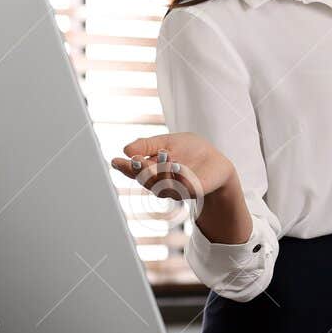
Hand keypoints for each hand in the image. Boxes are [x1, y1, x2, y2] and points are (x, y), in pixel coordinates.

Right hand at [110, 132, 235, 202]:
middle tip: (137, 160)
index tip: (115, 161)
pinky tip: (177, 168)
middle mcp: (161, 183)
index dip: (125, 167)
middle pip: (146, 180)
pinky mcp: (194, 190)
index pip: (135, 171)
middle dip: (141, 170)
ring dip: (161, 172)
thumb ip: (148, 145)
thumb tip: (126, 150)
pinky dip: (180, 179)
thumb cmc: (190, 151)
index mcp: (153, 171)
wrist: (217, 161)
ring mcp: (177, 189)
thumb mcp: (167, 142)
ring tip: (163, 157)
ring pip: (163, 185)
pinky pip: (185, 187)